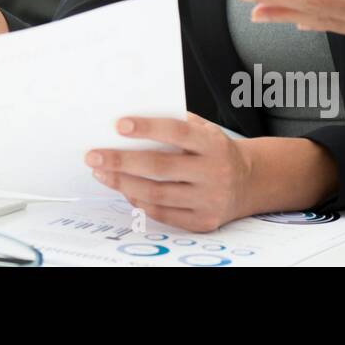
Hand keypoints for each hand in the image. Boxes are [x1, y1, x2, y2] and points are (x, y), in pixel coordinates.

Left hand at [84, 113, 250, 231]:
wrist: (250, 182)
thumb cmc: (214, 150)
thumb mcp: (204, 129)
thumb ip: (175, 123)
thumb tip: (130, 122)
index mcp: (212, 144)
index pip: (177, 132)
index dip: (147, 128)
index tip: (118, 125)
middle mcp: (214, 172)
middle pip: (160, 167)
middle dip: (122, 161)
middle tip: (94, 155)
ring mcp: (209, 200)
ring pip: (157, 194)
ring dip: (123, 183)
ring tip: (101, 173)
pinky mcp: (203, 221)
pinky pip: (163, 214)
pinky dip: (139, 202)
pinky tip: (123, 190)